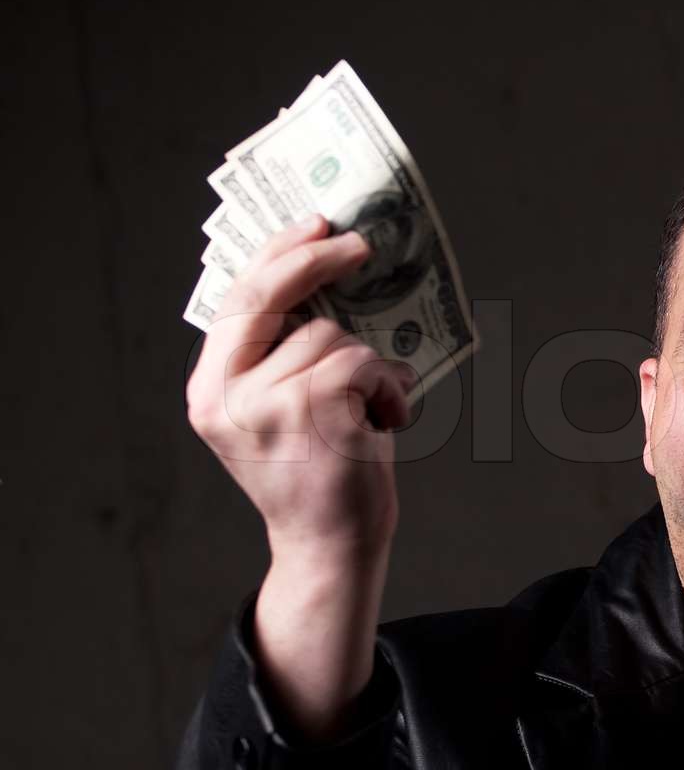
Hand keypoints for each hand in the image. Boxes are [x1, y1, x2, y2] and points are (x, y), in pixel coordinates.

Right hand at [186, 214, 413, 737]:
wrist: (330, 545)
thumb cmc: (321, 472)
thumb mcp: (283, 412)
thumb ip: (284, 356)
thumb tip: (329, 279)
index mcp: (210, 388)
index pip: (235, 299)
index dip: (276, 253)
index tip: (314, 224)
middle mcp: (223, 395)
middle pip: (268, 294)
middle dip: (317, 258)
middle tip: (360, 245)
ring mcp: (262, 403)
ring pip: (332, 335)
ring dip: (370, 365)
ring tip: (374, 408)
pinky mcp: (309, 411)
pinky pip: (361, 362)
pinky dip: (387, 386)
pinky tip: (387, 419)